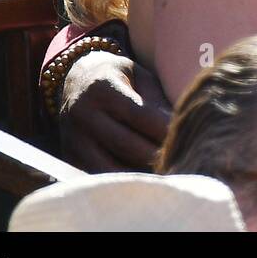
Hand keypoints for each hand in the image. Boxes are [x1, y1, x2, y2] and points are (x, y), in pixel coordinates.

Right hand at [57, 50, 171, 172]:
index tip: (186, 136)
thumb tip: (179, 129)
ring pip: (113, 167)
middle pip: (129, 146)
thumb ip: (157, 101)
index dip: (167, 130)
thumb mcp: (141, 78)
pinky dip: (123, 179)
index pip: (142, 116)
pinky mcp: (70, 157)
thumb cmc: (121, 80)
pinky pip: (99, 176)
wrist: (79, 82)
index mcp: (103, 88)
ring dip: (142, 172)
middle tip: (181, 157)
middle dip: (158, 154)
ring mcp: (73, 139)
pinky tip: (142, 175)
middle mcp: (82, 114)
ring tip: (163, 168)